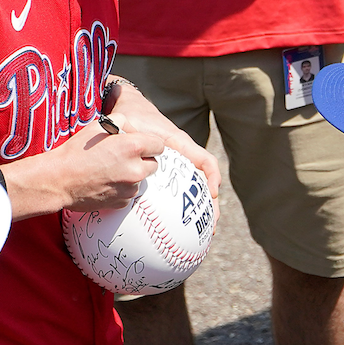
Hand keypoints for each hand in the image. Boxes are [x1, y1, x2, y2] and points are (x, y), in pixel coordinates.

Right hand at [50, 120, 168, 212]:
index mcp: (134, 147)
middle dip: (143, 159)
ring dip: (133, 174)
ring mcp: (129, 189)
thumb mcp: (99, 125)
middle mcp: (136, 170)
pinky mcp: (122, 202)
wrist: (58, 180)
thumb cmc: (77, 150)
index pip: (159, 145)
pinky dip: (122, 188)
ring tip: (111, 169)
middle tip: (124, 156)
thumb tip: (134, 129)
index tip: (138, 144)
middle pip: (154, 164)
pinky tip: (106, 181)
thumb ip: (123, 121)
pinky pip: (130, 193)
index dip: (148, 143)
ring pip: (142, 179)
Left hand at [105, 81, 221, 227]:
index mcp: (181, 144)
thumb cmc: (133, 117)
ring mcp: (178, 165)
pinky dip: (182, 209)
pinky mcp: (169, 172)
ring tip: (200, 235)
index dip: (211, 177)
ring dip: (200, 211)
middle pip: (205, 182)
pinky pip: (181, 191)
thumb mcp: (132, 124)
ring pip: (194, 190)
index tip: (212, 194)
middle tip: (210, 228)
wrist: (131, 110)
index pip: (205, 161)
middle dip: (211, 205)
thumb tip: (132, 152)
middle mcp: (184, 156)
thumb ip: (132, 136)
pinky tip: (174, 228)